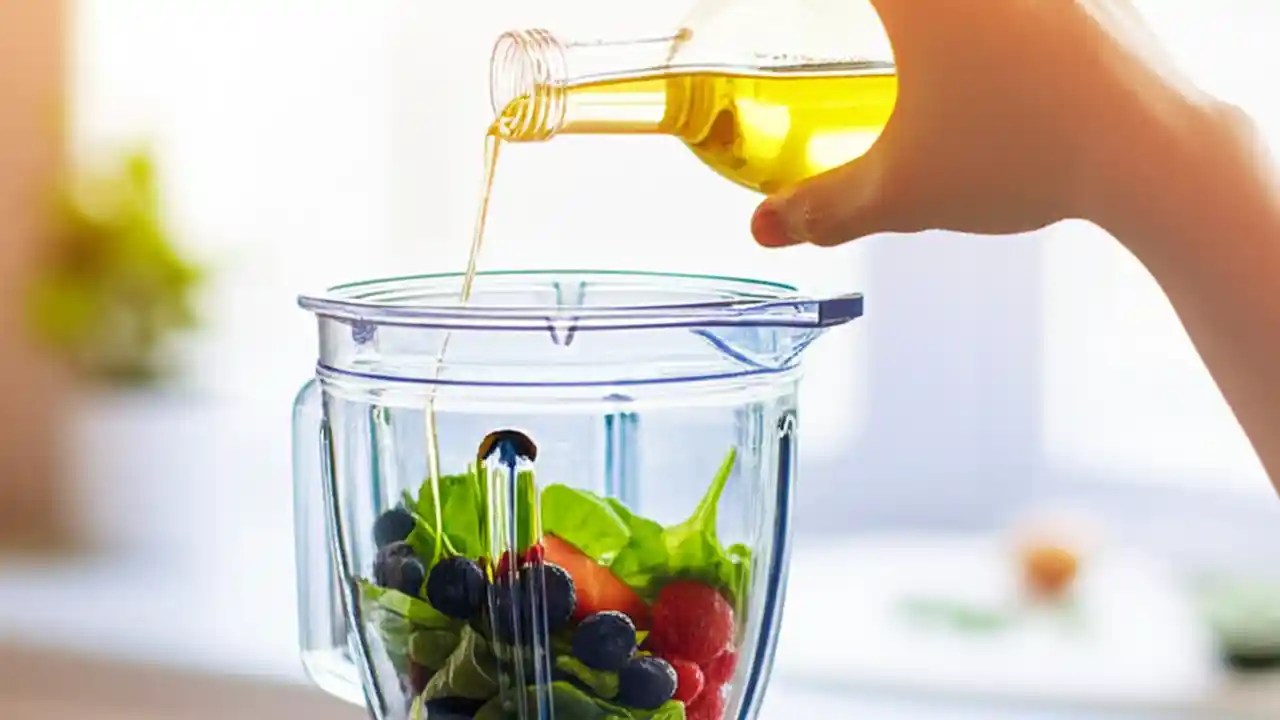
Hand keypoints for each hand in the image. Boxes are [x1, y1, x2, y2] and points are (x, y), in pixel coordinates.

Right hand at [750, 0, 1222, 248]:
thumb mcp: (904, 191)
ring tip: (916, 49)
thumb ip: (823, 208)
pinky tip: (994, 58)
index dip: (811, 8)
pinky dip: (990, 22)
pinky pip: (1015, 4)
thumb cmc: (1022, 156)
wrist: (1150, 146)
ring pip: (963, 1)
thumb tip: (764, 230)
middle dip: (876, 16)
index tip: (799, 21)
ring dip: (935, 23)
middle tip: (846, 35)